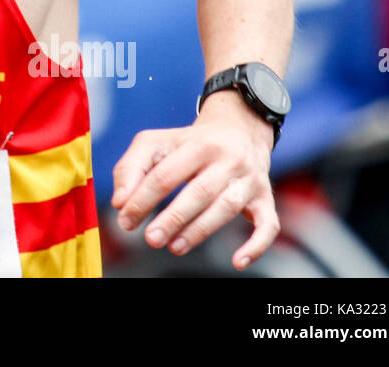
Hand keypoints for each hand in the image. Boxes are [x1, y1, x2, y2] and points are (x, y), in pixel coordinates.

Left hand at [110, 91, 279, 270]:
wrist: (240, 127)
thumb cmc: (189, 141)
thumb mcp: (157, 142)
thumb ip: (131, 167)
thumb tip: (120, 202)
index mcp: (196, 144)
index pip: (166, 174)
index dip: (143, 198)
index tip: (126, 219)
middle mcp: (226, 160)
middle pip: (199, 191)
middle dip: (173, 218)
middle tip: (151, 238)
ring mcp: (249, 179)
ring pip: (226, 207)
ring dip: (200, 231)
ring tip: (175, 247)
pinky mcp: (265, 198)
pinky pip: (268, 224)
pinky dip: (255, 245)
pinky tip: (237, 261)